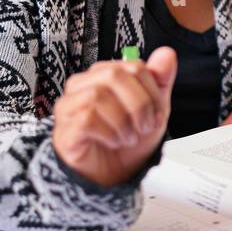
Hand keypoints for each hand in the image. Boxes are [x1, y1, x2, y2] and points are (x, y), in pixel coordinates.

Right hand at [52, 46, 176, 187]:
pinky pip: (86, 118)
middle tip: (145, 126)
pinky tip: (114, 142)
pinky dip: (109, 133)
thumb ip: (160, 81)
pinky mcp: (64, 127)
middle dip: (139, 104)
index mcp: (105, 74)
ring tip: (128, 137)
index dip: (152, 91)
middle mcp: (83, 84)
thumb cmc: (127, 141)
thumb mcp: (153, 110)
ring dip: (123, 121)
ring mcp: (69, 105)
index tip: (157, 116)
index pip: (133, 66)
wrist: (111, 177)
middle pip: (114, 75)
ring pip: (98, 95)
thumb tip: (167, 53)